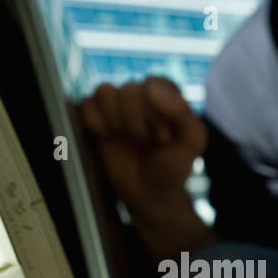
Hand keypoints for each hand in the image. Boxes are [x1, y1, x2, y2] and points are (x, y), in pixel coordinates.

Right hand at [79, 76, 207, 213]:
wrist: (150, 193)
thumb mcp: (192, 141)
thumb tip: (150, 90)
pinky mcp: (96, 117)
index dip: (156, 114)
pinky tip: (107, 137)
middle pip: (128, 89)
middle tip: (146, 142)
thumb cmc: (173, 165)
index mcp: (165, 91)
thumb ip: (182, 113)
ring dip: (116, 120)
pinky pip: (86, 104)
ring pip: (105, 91)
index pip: (153, 85)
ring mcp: (116, 104)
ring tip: (127, 138)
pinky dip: (95, 122)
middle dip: (137, 123)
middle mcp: (139, 92)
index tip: (164, 138)